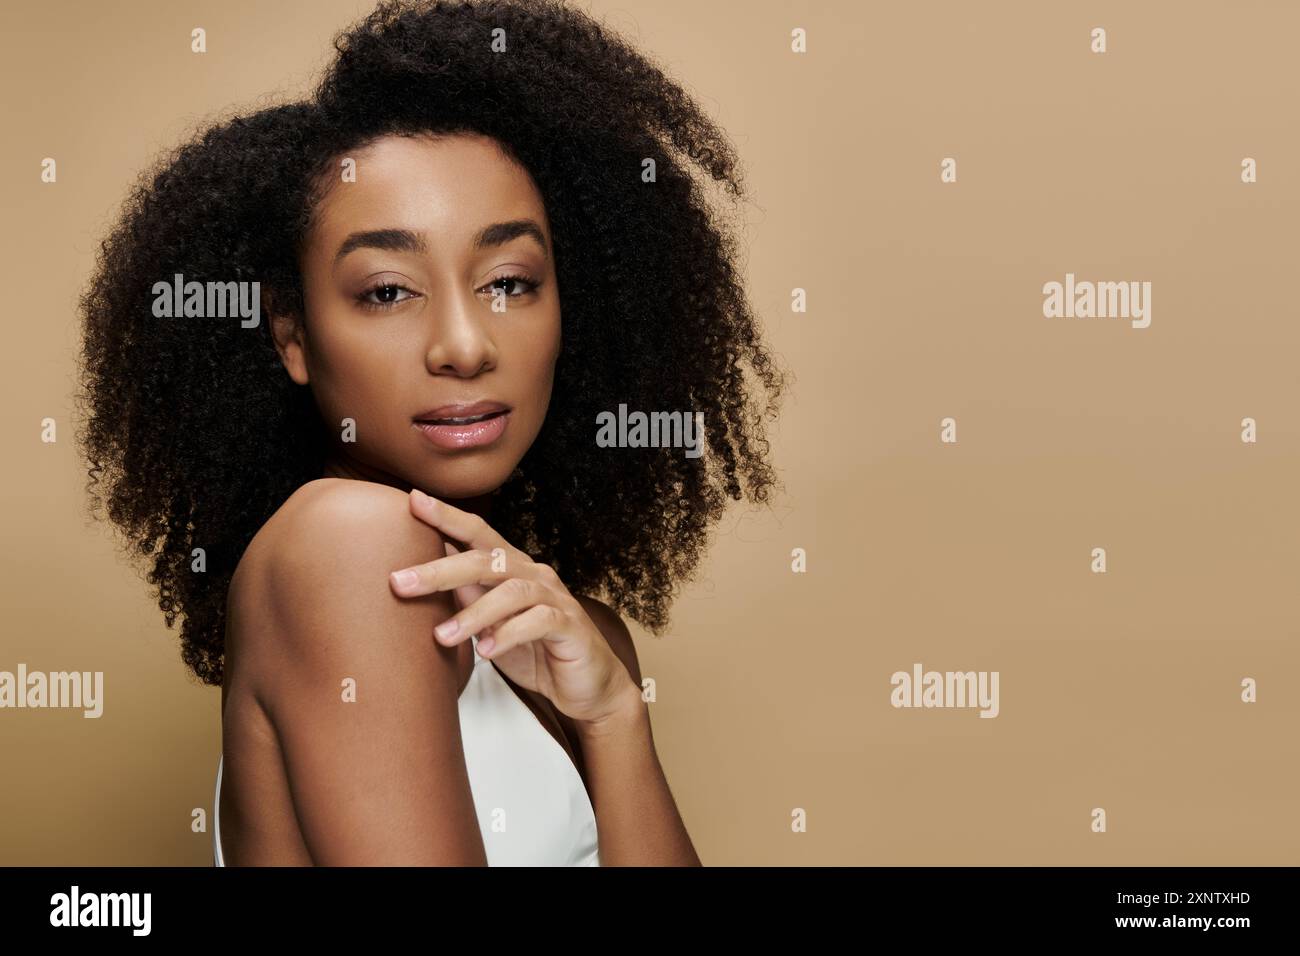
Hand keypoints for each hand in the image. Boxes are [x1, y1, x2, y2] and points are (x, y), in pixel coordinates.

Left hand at [387, 488, 637, 724]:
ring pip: (512, 591)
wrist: (589, 686)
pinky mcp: (570, 626)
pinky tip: (486, 652)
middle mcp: (534, 576)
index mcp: (513, 570)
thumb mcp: (492, 627)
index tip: (413, 502)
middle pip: (486, 560)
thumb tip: (426, 580)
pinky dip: (509, 635)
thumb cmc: (536, 653)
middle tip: (400, 582)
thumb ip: (467, 601)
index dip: (447, 517)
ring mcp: (555, 599)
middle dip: (440, 570)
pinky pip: (538, 622)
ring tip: (442, 636)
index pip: (478, 535)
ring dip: (473, 613)